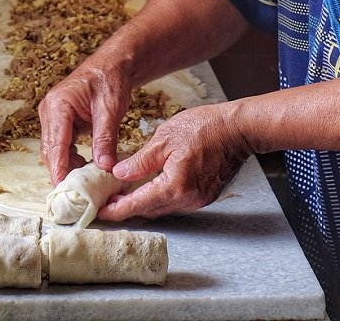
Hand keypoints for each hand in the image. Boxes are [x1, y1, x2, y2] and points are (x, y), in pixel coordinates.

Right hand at [38, 59, 132, 185]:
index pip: (55, 145)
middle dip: (61, 172)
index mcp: (58, 105)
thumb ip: (105, 138)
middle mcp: (50, 110)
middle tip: (75, 196)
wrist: (112, 64)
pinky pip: (61, 145)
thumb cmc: (110, 79)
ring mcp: (52, 116)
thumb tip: (104, 167)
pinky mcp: (60, 121)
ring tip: (83, 185)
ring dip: (66, 167)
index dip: (58, 169)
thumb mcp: (111, 109)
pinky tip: (84, 168)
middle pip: (50, 150)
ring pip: (54, 150)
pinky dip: (70, 158)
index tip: (64, 190)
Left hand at [97, 104, 251, 220]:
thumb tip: (119, 174)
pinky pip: (177, 201)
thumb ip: (141, 161)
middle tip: (108, 201)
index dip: (118, 209)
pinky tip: (151, 186)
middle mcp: (188, 200)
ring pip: (164, 207)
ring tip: (125, 193)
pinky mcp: (206, 195)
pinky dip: (161, 196)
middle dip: (128, 207)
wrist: (238, 129)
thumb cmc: (204, 127)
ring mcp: (199, 200)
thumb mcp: (165, 138)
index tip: (101, 212)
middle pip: (151, 210)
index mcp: (175, 186)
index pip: (139, 204)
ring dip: (144, 202)